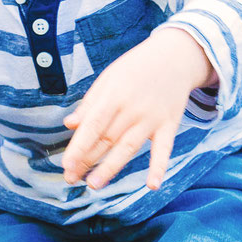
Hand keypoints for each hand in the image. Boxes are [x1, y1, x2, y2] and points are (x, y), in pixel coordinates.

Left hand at [63, 27, 215, 190]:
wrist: (175, 56)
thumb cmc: (136, 68)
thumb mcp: (109, 78)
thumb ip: (90, 103)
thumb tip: (69, 124)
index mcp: (114, 95)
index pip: (92, 126)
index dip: (78, 147)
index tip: (66, 165)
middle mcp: (132, 109)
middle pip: (106, 140)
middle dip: (87, 161)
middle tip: (71, 179)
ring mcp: (152, 118)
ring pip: (128, 147)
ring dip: (110, 168)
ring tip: (94, 184)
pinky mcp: (169, 125)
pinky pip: (163, 149)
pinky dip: (159, 167)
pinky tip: (152, 185)